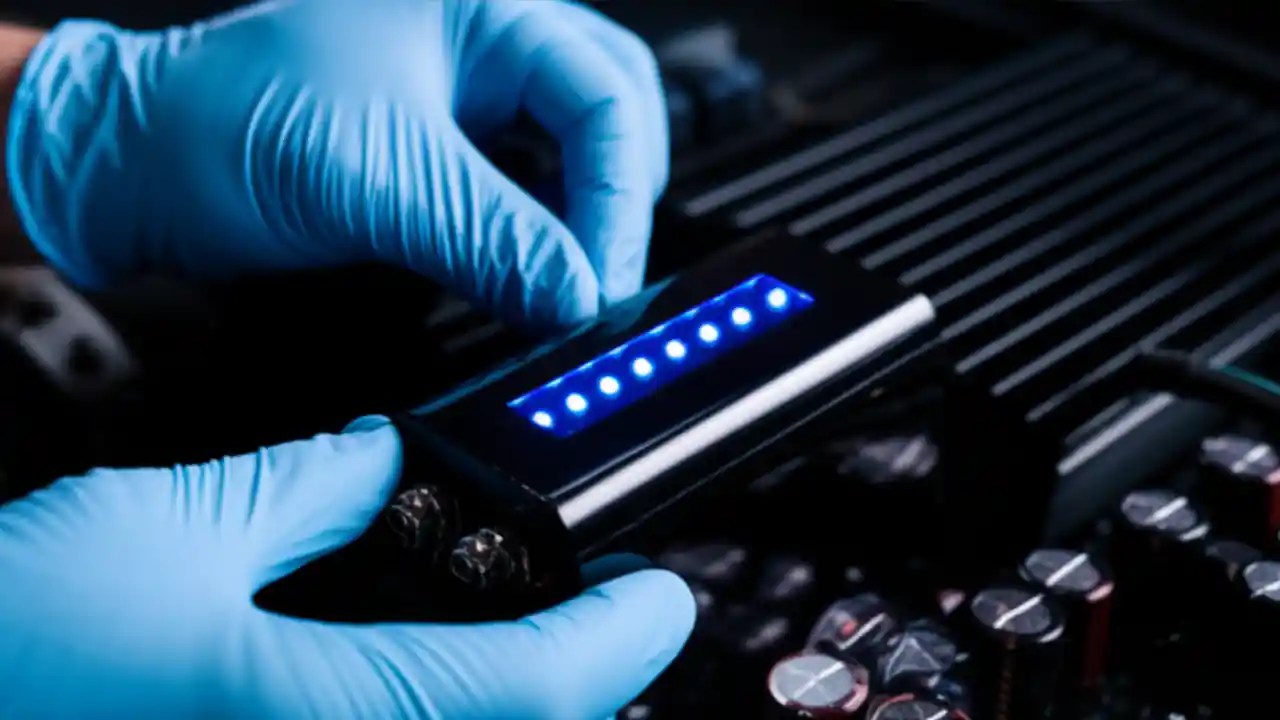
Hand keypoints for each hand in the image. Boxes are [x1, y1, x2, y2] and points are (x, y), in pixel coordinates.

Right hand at [0, 417, 694, 718]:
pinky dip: (436, 710)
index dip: (627, 635)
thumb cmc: (6, 652)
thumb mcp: (166, 531)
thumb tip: (386, 462)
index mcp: (323, 717)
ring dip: (512, 697)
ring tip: (517, 629)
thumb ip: (310, 488)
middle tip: (592, 607)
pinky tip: (416, 670)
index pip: (545, 688)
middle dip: (576, 676)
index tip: (658, 592)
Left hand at [6, 0, 667, 326]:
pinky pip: (524, 178)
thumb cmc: (221, 126)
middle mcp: (481, 38)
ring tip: (577, 276)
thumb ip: (495, 240)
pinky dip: (542, 227)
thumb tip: (580, 294)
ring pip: (573, 145)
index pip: (603, 97)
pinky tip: (536, 265)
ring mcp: (462, 88)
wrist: (134, 165)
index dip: (616, 199)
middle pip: (610, 108)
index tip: (600, 285)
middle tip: (606, 274)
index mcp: (481, 8)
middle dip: (619, 194)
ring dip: (585, 213)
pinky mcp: (441, 141)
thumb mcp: (379, 184)